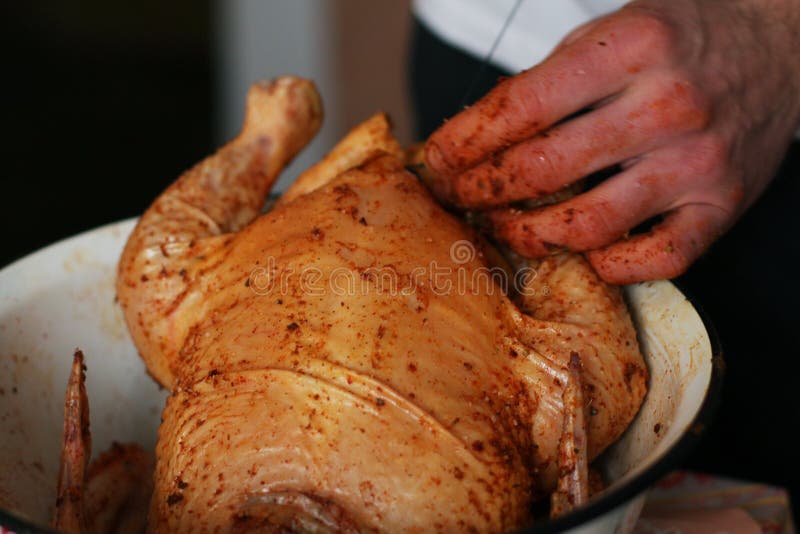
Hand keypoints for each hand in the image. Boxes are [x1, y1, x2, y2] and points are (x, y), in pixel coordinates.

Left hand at [424, 0, 799, 283]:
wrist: (783, 45)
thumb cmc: (682, 38)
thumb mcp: (611, 31)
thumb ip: (549, 81)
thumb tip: (476, 138)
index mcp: (630, 49)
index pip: (519, 109)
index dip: (463, 142)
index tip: (435, 161)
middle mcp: (665, 106)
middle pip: (542, 170)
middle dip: (482, 190)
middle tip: (460, 196)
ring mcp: (696, 162)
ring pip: (588, 225)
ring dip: (530, 234)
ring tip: (507, 227)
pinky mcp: (721, 206)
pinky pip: (657, 260)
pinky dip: (610, 266)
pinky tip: (587, 251)